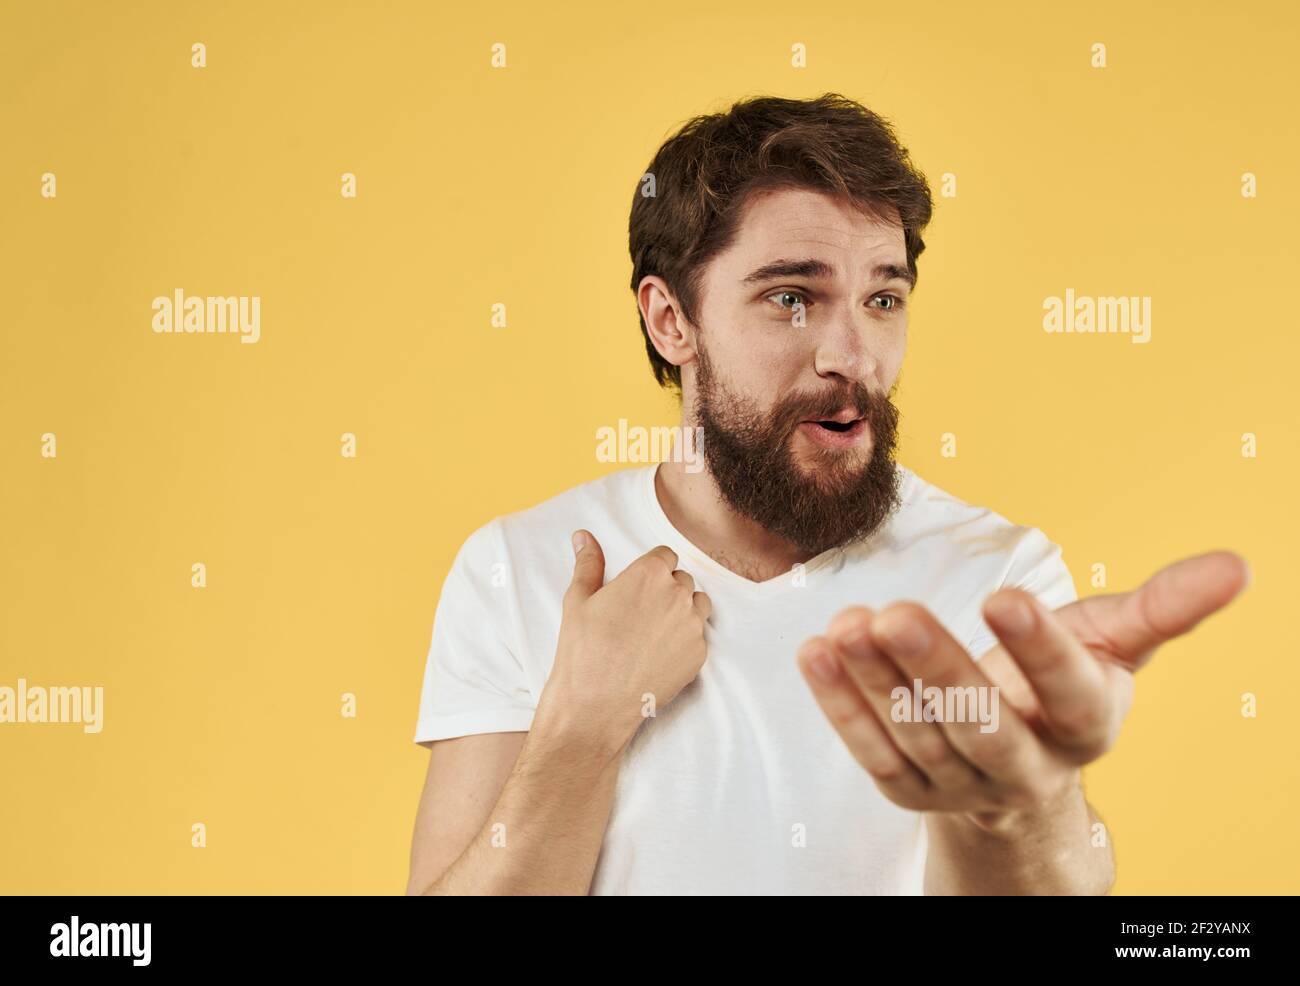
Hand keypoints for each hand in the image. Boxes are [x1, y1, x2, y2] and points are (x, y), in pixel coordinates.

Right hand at [536, 531, 711, 756]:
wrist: (595, 705)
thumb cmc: (582, 650)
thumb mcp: (578, 600)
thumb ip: (588, 563)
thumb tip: (583, 536)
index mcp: (649, 574)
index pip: (665, 555)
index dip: (651, 570)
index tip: (638, 588)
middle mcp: (677, 594)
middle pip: (682, 579)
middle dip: (665, 590)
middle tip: (639, 614)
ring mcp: (692, 625)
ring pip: (697, 604)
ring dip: (682, 611)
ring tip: (653, 631)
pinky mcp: (700, 654)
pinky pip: (699, 636)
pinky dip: (684, 640)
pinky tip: (658, 653)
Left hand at [795, 550, 1249, 827]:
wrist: (1020, 767)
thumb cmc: (1063, 688)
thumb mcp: (1113, 647)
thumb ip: (1163, 607)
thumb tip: (1237, 564)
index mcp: (1083, 726)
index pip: (1068, 690)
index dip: (1039, 649)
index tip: (1003, 596)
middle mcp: (1027, 765)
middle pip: (981, 723)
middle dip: (937, 669)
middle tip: (895, 613)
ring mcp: (963, 784)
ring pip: (918, 735)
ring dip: (877, 680)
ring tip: (846, 623)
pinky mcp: (912, 790)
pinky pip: (872, 752)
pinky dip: (841, 705)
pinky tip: (816, 653)